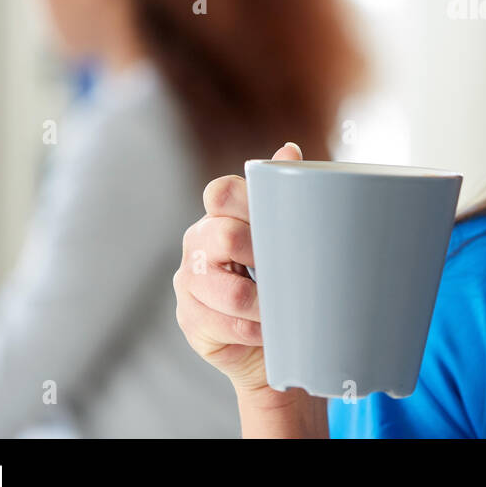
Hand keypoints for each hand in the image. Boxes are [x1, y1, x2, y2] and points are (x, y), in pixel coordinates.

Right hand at [173, 141, 328, 436]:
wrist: (271, 336)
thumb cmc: (280, 275)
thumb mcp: (286, 234)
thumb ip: (286, 192)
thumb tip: (289, 149)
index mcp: (220, 214)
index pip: (222, 192)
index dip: (247, 200)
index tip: (279, 219)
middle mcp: (198, 242)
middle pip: (225, 236)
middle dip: (264, 255)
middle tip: (295, 271)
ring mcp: (189, 281)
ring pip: (229, 291)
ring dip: (266, 304)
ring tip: (288, 308)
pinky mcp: (190, 320)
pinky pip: (227, 325)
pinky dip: (257, 331)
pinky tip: (272, 331)